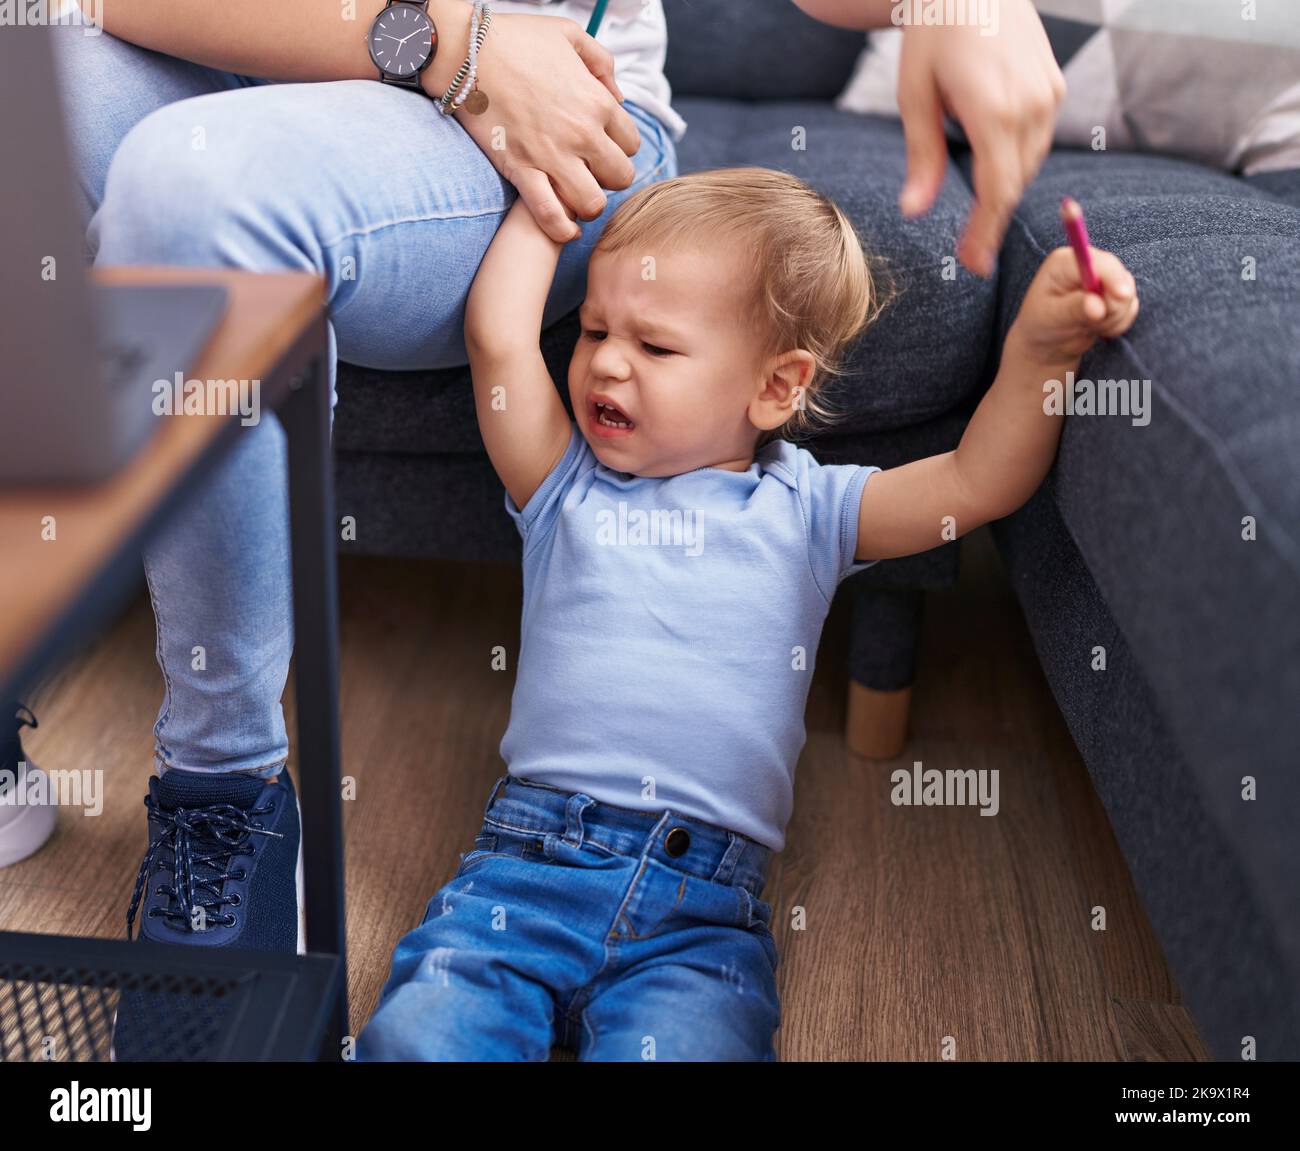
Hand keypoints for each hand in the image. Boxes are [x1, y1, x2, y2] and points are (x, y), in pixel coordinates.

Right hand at [453, 13, 641, 242]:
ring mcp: (552, 156)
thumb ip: (601, 63)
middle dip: (608, 178)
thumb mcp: (569, 35)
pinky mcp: (521, 171)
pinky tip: (564, 226)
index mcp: (598, 102)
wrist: (466, 51)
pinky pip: (551, 216)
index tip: (601, 145)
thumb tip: (617, 97)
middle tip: (590, 171)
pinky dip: (561, 228)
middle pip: (619, 177)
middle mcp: (582, 134)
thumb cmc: (516, 39)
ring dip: (587, 204)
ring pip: (592, 203)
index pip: (631, 144)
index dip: (618, 148)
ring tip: (575, 195)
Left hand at [895, 0, 1065, 275]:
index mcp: (993, 110)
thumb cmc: (933, 33)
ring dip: (1003, 187)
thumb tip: (914, 212)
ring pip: (1028, 165)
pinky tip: (992, 157)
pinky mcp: (1055, 85)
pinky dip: (1015, 159)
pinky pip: (1037, 140)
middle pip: (1013, 184)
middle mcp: (1030, 105)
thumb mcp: (914, 94)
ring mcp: (1049, 94)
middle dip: (991, 219)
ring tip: (976, 203)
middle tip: (970, 253)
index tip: (973, 265)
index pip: (996, 191)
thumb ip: (921, 157)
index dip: (984, 233)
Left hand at [1009, 247, 1139, 366]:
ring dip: (1113, 318)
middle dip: (1112, 306)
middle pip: (1120, 277)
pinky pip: (1130, 308)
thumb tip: (1097, 307)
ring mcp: (1104, 278)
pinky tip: (1097, 328)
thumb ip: (1074, 310)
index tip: (1121, 295)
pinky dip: (1118, 323)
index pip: (1098, 262)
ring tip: (1087, 327)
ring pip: (1128, 295)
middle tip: (1094, 324)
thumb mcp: (1051, 318)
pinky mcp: (1115, 293)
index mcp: (1066, 262)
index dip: (1113, 277)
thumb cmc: (1041, 325)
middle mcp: (1088, 264)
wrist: (1048, 342)